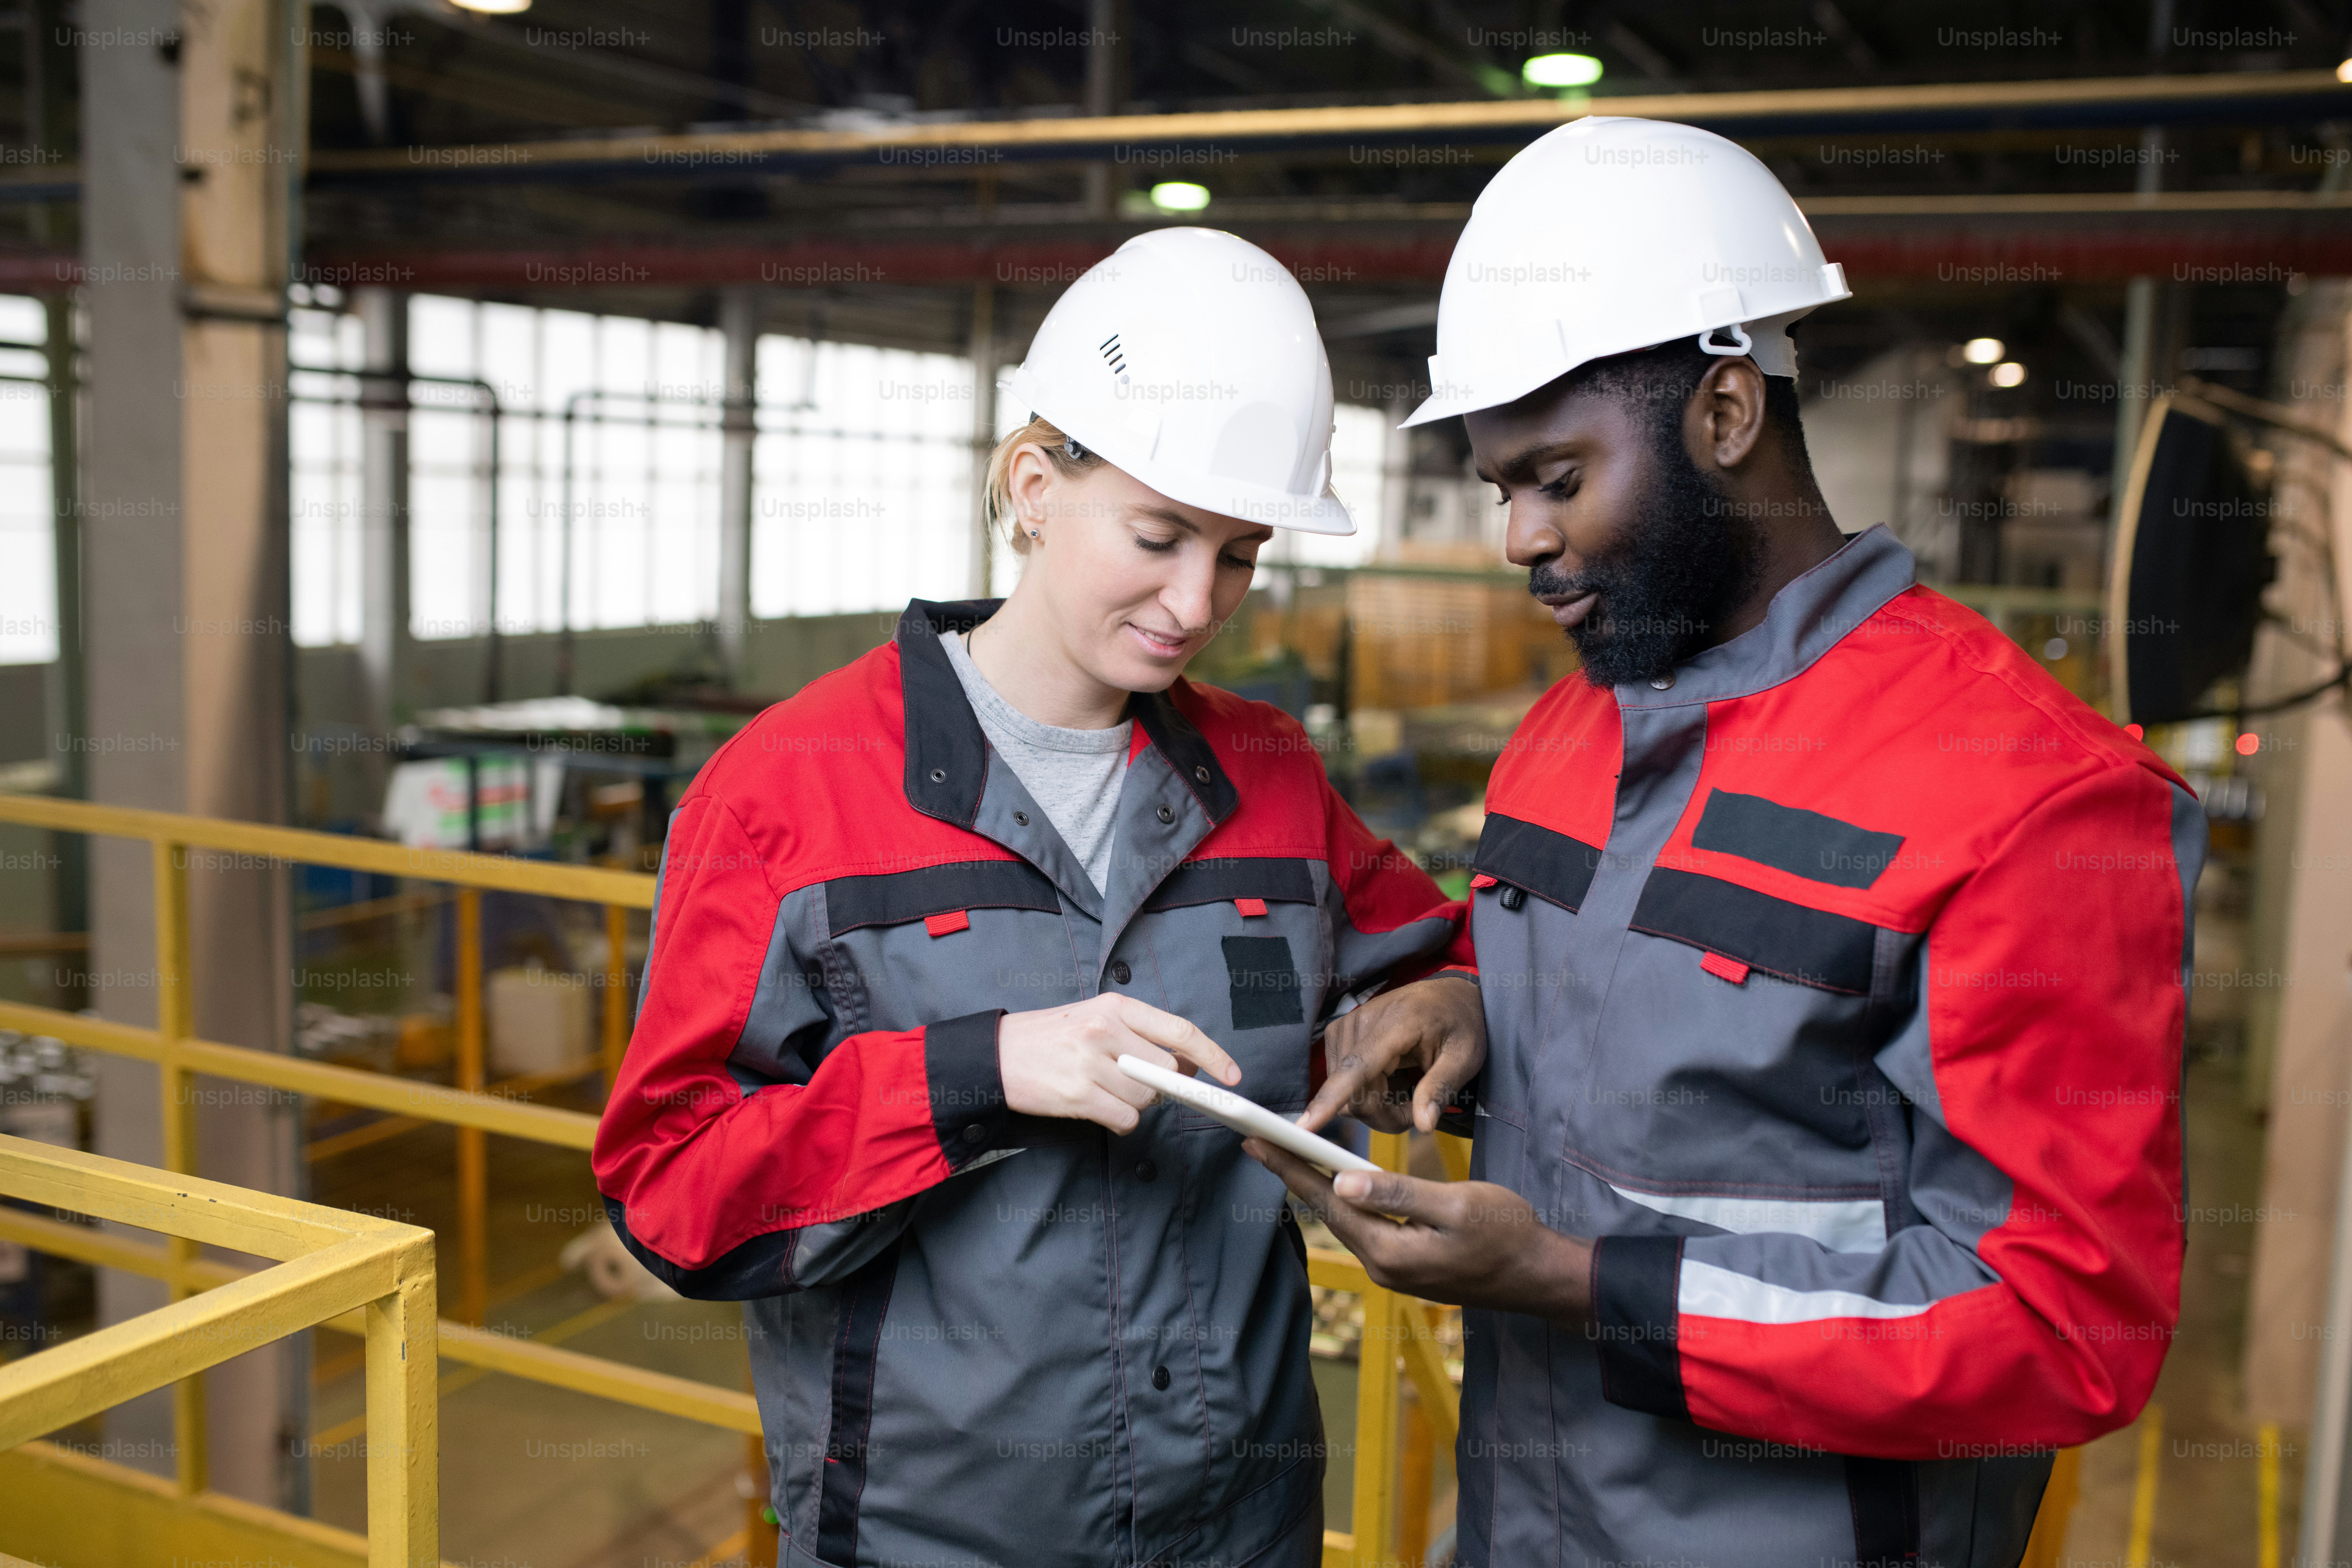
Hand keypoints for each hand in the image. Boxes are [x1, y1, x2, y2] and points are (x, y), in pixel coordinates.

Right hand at [998, 993, 1239, 1133]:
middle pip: (1167, 1072)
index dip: (1213, 1055)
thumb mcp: (1096, 1020)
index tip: (1232, 1075)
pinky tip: (1097, 1106)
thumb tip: (1185, 1066)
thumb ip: (1140, 1036)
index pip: (1179, 1031)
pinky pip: (1125, 1119)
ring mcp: (1091, 1063)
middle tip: (1135, 1082)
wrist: (997, 1055)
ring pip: (1147, 1099)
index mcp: (1115, 1007)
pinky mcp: (1079, 1094)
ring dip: (1135, 1104)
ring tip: (1104, 1090)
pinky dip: (1120, 1120)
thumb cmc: (1051, 1038)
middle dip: (1161, 1085)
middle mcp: (1105, 1031)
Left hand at [1245, 1139, 1590, 1322]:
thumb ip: (1400, 1193)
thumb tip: (1344, 1182)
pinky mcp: (1408, 1267)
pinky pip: (1366, 1229)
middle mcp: (1383, 1267)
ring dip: (1317, 1189)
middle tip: (1260, 1143)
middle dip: (1294, 1176)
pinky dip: (1346, 1203)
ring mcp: (1395, 1271)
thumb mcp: (1456, 1205)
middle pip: (1329, 1213)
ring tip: (1289, 1158)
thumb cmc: (1506, 1233)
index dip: (1291, 1168)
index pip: (1328, 1202)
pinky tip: (1339, 1186)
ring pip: (1346, 1222)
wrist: (1538, 1275)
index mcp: (1390, 1251)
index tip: (1258, 1141)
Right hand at [1301, 974, 1483, 1135]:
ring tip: (1409, 1089)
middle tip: (1420, 1108)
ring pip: (1345, 1095)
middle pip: (1353, 1095)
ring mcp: (1345, 1026)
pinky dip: (1366, 1092)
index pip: (1358, 1066)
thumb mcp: (1465, 1058)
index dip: (1331, 1099)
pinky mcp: (1338, 1034)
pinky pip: (1343, 1084)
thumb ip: (1441, 1089)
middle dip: (1384, 1114)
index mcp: (1398, 1023)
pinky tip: (1391, 1080)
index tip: (1305, 1127)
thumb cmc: (1461, 1026)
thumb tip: (1424, 1125)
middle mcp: (1361, 1021)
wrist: (1450, 995)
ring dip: (1376, 1105)